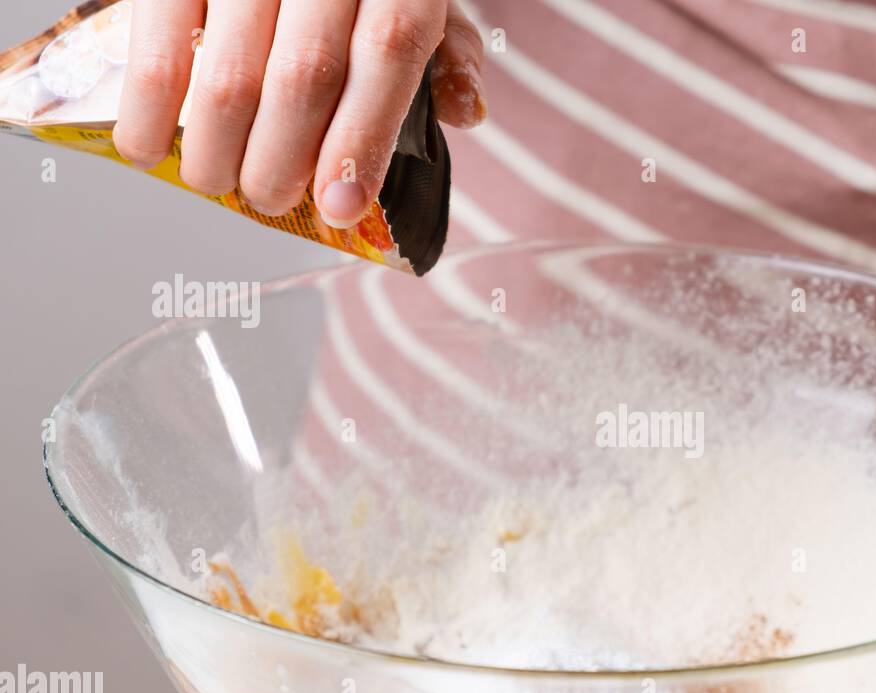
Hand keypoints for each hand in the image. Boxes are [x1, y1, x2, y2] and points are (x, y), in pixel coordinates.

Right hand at [112, 0, 484, 227]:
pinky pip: (159, 41)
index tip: (341, 207)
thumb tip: (465, 111)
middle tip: (271, 200)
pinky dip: (148, 109)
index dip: (361, 141)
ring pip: (230, 71)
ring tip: (219, 183)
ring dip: (219, 150)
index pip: (387, 53)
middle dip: (282, 164)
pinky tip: (149, 150)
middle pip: (304, 75)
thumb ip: (445, 48)